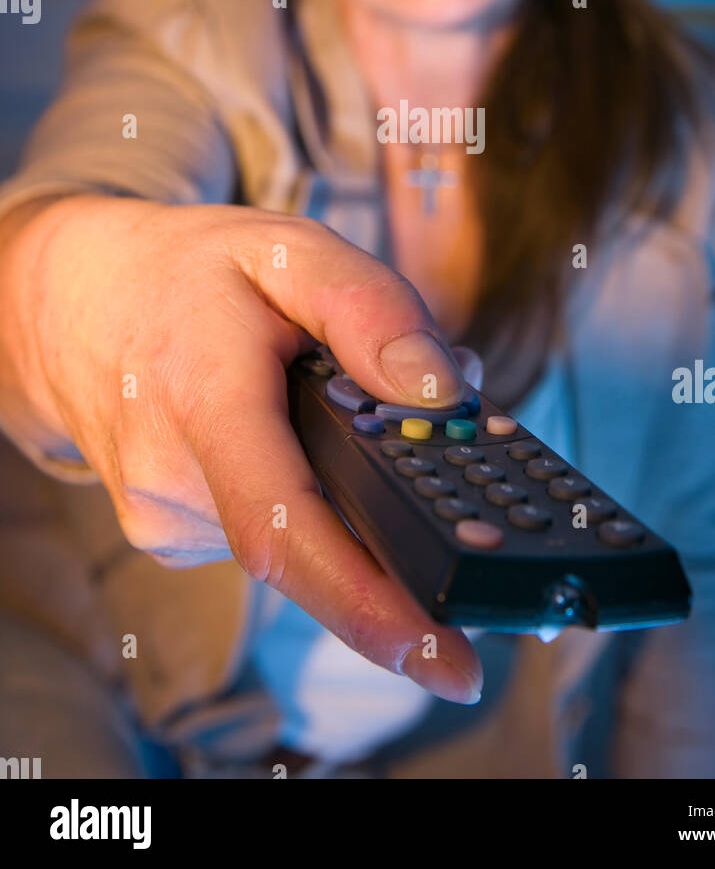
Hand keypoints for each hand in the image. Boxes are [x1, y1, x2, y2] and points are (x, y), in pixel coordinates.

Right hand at [8, 195, 482, 702]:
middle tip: (437, 449)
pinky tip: (300, 438)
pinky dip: (307, 493)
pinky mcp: (171, 537)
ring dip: (348, 490)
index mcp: (202, 399)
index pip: (282, 527)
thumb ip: (372, 311)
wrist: (77, 301)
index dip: (367, 603)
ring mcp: (164, 521)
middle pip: (317, 538)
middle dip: (394, 511)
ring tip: (345, 407)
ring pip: (299, 532)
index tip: (444, 658)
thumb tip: (442, 394)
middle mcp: (171, 483)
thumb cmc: (190, 273)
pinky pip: (269, 528)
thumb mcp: (289, 249)